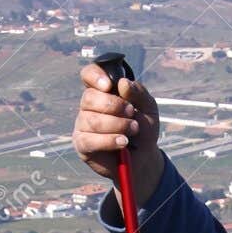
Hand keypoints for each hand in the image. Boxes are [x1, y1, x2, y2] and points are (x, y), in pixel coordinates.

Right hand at [73, 63, 162, 204]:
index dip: (95, 76)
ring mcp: (83, 125)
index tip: (109, 85)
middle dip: (114, 105)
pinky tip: (123, 142)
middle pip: (89, 97)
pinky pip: (90, 140)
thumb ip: (138, 93)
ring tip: (133, 130)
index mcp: (102, 91)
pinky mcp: (82, 144)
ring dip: (116, 124)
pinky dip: (109, 141)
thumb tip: (123, 83)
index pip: (88, 75)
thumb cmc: (143, 130)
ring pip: (91, 120)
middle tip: (131, 113)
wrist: (144, 158)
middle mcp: (89, 106)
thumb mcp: (148, 109)